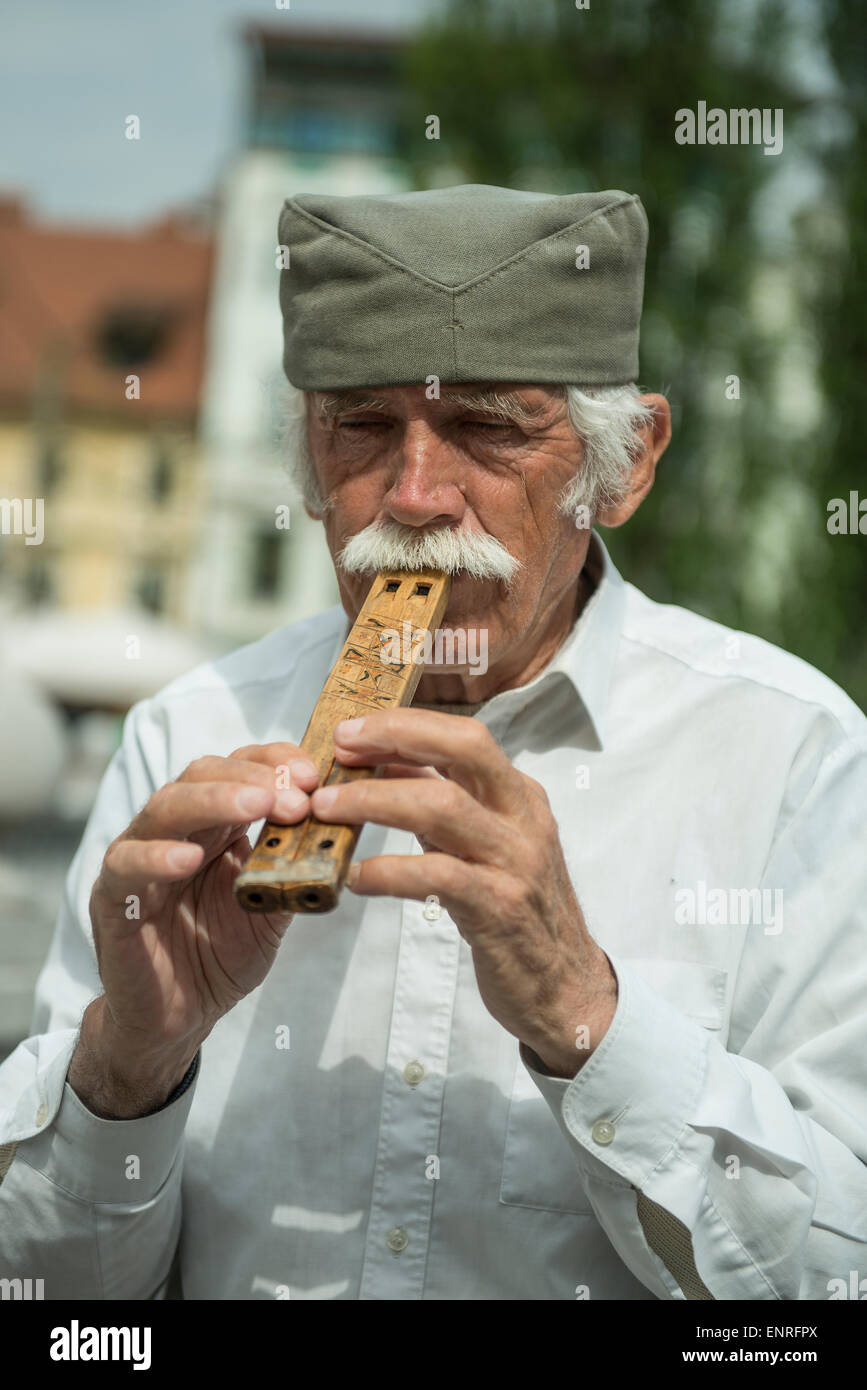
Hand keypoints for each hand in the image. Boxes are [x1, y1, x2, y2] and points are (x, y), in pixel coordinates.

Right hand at [79, 743, 318, 1101]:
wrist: (179, 1019)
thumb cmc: (220, 956)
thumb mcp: (270, 911)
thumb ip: (291, 872)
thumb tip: (334, 834)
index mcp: (216, 826)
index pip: (240, 769)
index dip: (275, 762)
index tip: (313, 774)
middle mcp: (175, 831)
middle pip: (202, 775)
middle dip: (252, 776)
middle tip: (295, 793)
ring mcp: (139, 858)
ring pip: (165, 807)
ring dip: (214, 799)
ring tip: (256, 804)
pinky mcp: (111, 897)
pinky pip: (125, 865)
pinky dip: (155, 856)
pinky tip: (189, 859)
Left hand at [312, 710, 616, 1078]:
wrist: (565, 986)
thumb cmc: (515, 909)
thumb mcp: (485, 843)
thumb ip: (444, 801)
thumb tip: (388, 760)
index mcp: (519, 795)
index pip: (463, 735)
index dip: (404, 725)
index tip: (351, 730)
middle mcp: (523, 818)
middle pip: (466, 747)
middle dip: (396, 736)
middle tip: (340, 746)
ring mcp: (516, 861)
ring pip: (443, 805)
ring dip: (375, 800)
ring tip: (327, 808)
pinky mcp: (500, 909)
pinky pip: (437, 876)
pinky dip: (388, 871)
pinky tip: (356, 877)